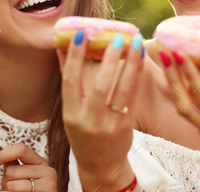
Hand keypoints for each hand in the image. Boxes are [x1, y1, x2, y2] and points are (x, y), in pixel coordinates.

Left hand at [0, 143, 56, 191]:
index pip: (20, 149)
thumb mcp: (18, 177)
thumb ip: (13, 164)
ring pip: (11, 183)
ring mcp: (49, 182)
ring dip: (8, 191)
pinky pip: (16, 190)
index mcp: (39, 162)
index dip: (2, 155)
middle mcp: (47, 169)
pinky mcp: (47, 191)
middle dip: (6, 181)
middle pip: (11, 169)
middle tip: (13, 189)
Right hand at [57, 31, 143, 190]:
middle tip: (117, 36)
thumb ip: (68, 81)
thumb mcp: (71, 112)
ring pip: (121, 89)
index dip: (74, 57)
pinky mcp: (126, 126)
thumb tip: (60, 49)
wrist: (101, 165)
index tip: (80, 34)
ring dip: (129, 63)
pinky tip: (139, 59)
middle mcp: (89, 120)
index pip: (70, 81)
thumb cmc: (83, 133)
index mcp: (71, 115)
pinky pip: (133, 96)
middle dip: (109, 58)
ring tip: (135, 42)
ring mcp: (109, 124)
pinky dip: (136, 75)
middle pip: (101, 85)